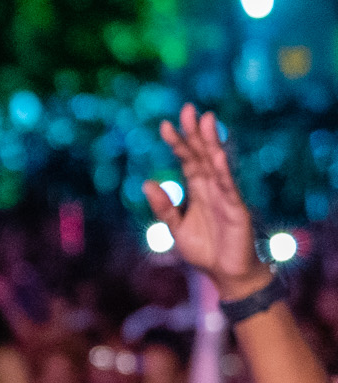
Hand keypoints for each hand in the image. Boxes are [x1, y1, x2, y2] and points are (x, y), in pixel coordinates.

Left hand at [149, 104, 264, 298]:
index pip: (187, 161)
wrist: (227, 274)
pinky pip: (229, 188)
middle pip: (203, 155)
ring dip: (211, 143)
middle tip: (188, 109)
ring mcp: (226, 196)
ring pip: (217, 165)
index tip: (165, 125)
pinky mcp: (237, 210)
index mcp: (198, 190)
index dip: (178, 143)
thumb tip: (145, 182)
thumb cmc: (205, 250)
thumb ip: (164, 207)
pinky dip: (223, 172)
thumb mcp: (176, 227)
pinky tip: (217, 156)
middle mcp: (213, 188)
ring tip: (206, 121)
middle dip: (195, 133)